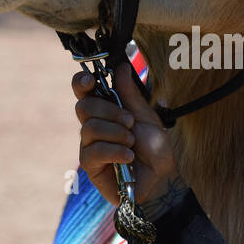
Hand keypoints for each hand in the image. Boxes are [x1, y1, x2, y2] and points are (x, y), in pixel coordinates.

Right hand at [72, 61, 184, 219]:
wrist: (162, 178)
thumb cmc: (153, 148)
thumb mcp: (146, 116)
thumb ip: (130, 94)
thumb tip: (121, 66)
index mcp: (105, 111)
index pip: (83, 92)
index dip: (82, 83)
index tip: (92, 81)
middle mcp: (93, 127)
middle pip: (84, 107)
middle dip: (109, 112)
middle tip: (130, 122)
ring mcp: (90, 146)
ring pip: (90, 129)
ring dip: (116, 133)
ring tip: (132, 143)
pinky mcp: (91, 166)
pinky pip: (94, 151)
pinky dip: (115, 151)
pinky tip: (129, 157)